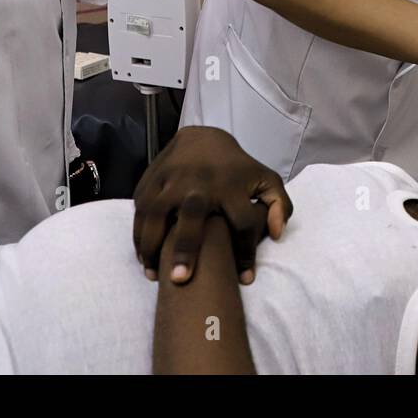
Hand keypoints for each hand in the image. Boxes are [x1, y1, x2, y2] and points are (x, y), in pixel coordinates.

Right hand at [132, 125, 292, 285]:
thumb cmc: (237, 170)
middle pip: (192, 214)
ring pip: (156, 212)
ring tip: (152, 274)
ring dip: (151, 245)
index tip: (246, 280)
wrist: (204, 138)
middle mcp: (199, 182)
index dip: (247, 252)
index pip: (243, 222)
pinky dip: (137, 233)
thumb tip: (276, 234)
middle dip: (185, 247)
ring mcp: (171, 178)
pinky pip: (140, 208)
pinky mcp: (151, 178)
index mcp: (231, 185)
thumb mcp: (265, 181)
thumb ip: (279, 206)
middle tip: (181, 279)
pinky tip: (143, 256)